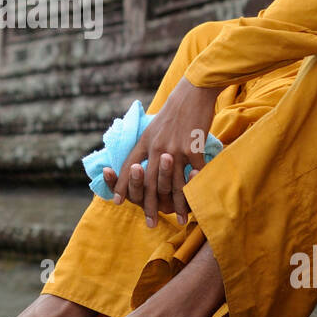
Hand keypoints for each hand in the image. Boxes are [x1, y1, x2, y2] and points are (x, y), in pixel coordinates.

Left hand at [102, 76, 218, 227]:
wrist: (193, 93)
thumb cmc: (175, 109)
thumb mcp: (154, 126)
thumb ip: (148, 143)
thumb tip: (142, 160)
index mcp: (144, 141)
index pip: (129, 167)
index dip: (123, 185)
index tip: (118, 202)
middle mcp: (156, 147)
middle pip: (150, 182)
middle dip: (149, 205)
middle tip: (149, 223)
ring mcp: (175, 149)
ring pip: (173, 184)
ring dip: (176, 205)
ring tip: (179, 221)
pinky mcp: (193, 148)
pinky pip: (194, 175)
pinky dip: (196, 192)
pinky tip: (197, 204)